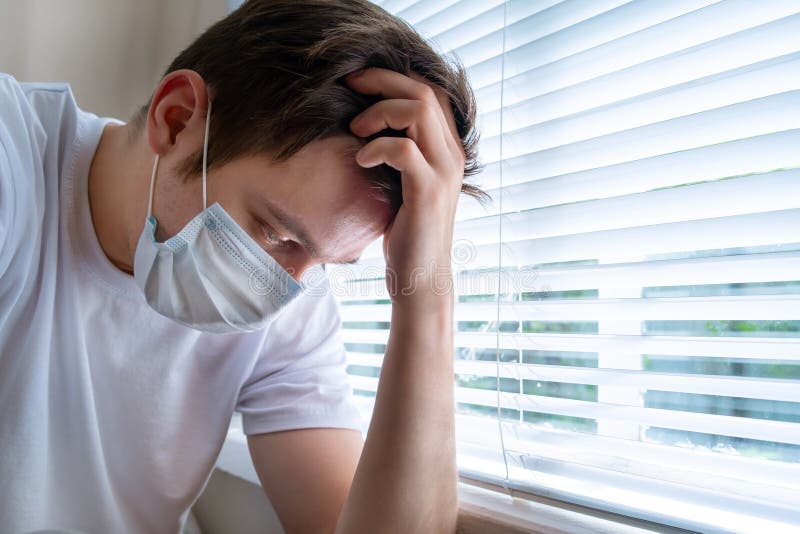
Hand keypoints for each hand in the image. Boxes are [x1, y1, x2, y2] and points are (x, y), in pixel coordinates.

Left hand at [345, 68, 465, 306]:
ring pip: (418, 110)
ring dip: (378, 111)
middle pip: (423, 91)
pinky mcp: (428, 191)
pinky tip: (361, 161)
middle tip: (349, 86)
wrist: (421, 277)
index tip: (360, 81)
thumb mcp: (403, 184)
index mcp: (448, 149)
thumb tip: (364, 122)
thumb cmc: (406, 233)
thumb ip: (399, 152)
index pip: (431, 91)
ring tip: (355, 130)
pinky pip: (403, 149)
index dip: (395, 76)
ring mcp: (443, 171)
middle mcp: (452, 154)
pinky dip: (376, 147)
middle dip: (381, 80)